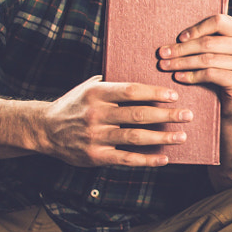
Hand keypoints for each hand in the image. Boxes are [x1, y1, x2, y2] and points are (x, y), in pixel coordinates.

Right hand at [39, 75, 192, 166]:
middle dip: (166, 115)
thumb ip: (111, 82)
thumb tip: (143, 72)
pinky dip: (147, 159)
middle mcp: (96, 114)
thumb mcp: (87, 87)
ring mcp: (95, 136)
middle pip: (138, 114)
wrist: (43, 130)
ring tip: (182, 136)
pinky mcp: (95, 156)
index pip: (131, 91)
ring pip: (135, 137)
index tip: (174, 95)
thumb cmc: (73, 105)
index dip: (154, 93)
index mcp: (96, 93)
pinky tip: (164, 158)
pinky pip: (126, 159)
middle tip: (188, 115)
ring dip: (162, 137)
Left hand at [159, 12, 231, 105]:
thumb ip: (207, 37)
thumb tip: (177, 34)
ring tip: (165, 65)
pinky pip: (211, 75)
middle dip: (182, 48)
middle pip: (209, 42)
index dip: (197, 28)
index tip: (179, 38)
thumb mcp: (217, 50)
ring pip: (207, 59)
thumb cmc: (219, 70)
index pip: (219, 21)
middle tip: (162, 54)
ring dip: (182, 62)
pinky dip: (191, 76)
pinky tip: (178, 77)